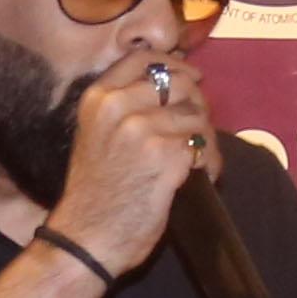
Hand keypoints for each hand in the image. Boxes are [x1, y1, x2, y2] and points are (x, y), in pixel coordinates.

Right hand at [45, 49, 218, 280]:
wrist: (86, 238)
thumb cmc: (92, 194)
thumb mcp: (96, 135)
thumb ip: (124, 108)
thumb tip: (175, 90)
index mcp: (98, 98)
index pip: (143, 59)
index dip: (174, 64)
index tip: (192, 77)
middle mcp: (119, 106)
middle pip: (180, 85)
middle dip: (198, 106)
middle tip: (199, 131)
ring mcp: (144, 130)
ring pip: (197, 119)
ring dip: (206, 141)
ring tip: (200, 163)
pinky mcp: (167, 157)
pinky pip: (204, 149)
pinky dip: (210, 164)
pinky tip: (204, 178)